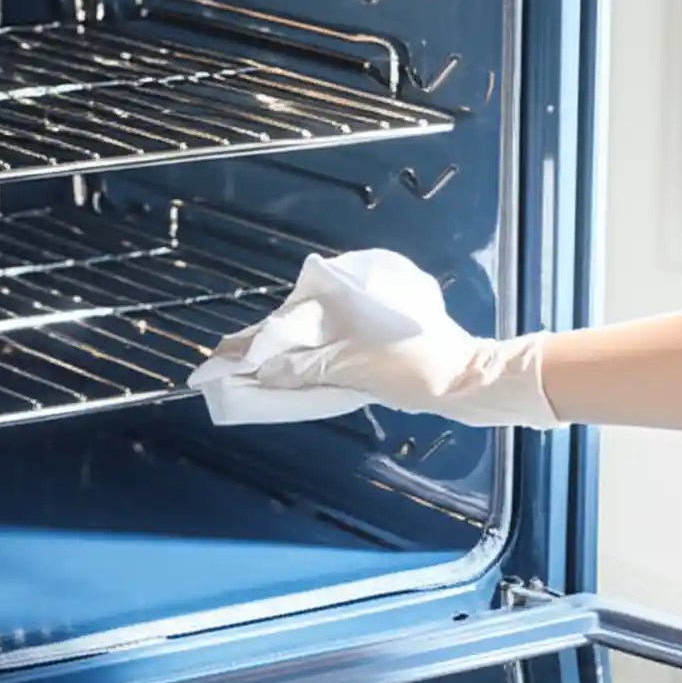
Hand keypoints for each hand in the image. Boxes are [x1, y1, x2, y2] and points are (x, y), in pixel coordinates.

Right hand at [248, 257, 561, 429]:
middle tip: (222, 365)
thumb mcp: (353, 369)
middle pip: (289, 328)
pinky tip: (288, 370)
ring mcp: (360, 323)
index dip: (245, 345)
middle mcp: (346, 306)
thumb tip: (263, 373)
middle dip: (257, 347)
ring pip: (306, 338)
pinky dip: (303, 359)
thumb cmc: (416, 368)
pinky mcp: (372, 340)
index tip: (213, 359)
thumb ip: (305, 370)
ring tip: (245, 369)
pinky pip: (325, 347)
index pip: (277, 325)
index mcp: (338, 303)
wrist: (467, 379)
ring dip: (278, 354)